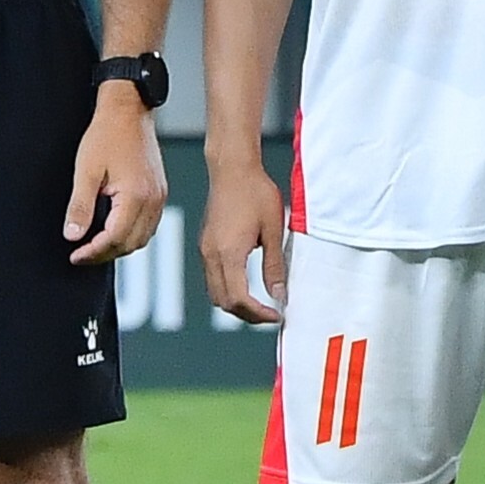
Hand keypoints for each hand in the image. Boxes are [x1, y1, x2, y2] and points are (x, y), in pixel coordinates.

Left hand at [65, 89, 164, 265]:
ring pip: (142, 238)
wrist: (128, 111)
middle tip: (81, 254)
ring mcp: (159, 197)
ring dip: (119, 246)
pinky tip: (114, 231)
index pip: (115, 239)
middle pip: (130, 243)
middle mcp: (153, 200)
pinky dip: (131, 234)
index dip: (93, 252)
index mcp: (135, 196)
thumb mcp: (85, 171)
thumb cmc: (107, 134)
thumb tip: (72, 235)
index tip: (75, 256)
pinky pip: (148, 225)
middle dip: (105, 254)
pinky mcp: (159, 192)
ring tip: (95, 246)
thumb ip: (79, 206)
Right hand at [198, 163, 287, 323]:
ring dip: (236, 304)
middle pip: (223, 302)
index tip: (277, 315)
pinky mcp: (205, 244)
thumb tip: (279, 295)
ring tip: (260, 303)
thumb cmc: (256, 193)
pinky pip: (212, 278)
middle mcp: (211, 255)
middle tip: (270, 314)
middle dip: (247, 314)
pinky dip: (228, 290)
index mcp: (229, 253)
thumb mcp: (273, 230)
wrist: (232, 168)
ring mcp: (205, 250)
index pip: (239, 299)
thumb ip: (274, 266)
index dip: (258, 314)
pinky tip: (246, 285)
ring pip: (214, 293)